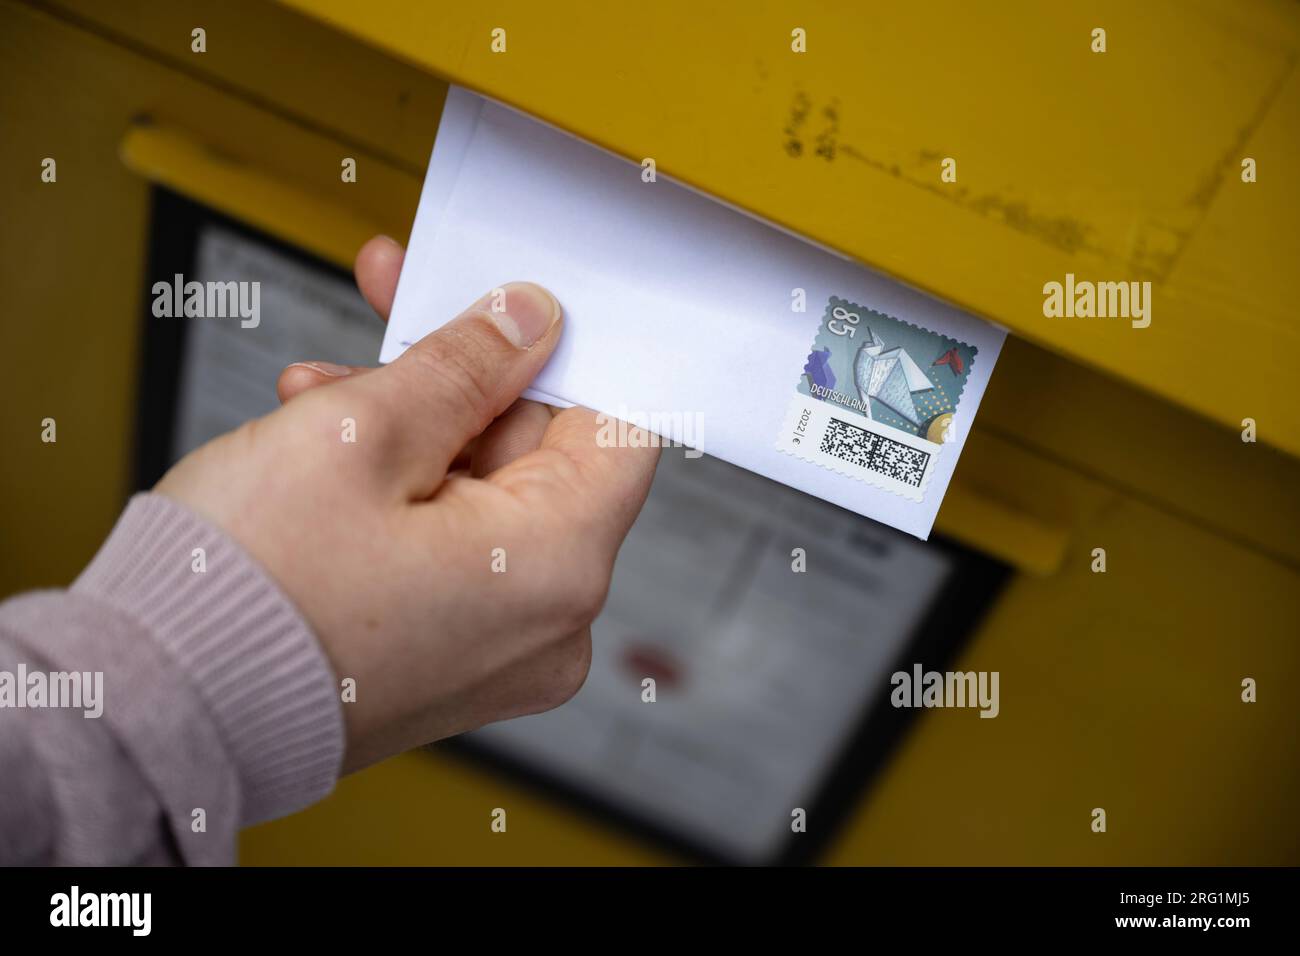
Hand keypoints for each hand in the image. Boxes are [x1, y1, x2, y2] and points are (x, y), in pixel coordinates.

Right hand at [157, 237, 658, 771]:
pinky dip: (404, 494)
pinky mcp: (450, 659)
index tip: (516, 313)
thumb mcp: (361, 432)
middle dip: (463, 379)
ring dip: (416, 429)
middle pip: (542, 459)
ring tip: (320, 392)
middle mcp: (548, 625)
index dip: (569, 357)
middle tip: (396, 310)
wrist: (160, 704)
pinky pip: (456, 549)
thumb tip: (527, 323)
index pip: (620, 433)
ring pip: (487, 496)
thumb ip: (465, 365)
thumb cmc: (250, 591)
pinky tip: (327, 452)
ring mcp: (499, 651)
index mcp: (557, 569)